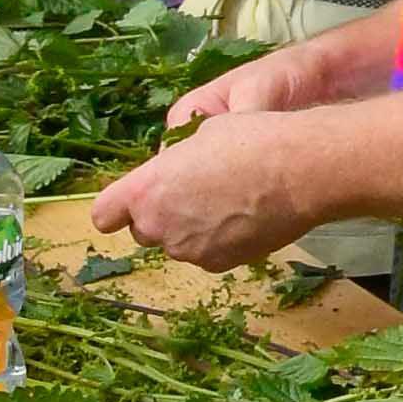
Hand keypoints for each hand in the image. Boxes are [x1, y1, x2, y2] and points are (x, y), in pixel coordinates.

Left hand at [86, 112, 328, 270]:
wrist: (298, 172)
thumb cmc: (250, 140)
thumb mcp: (201, 136)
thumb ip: (176, 166)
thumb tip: (179, 174)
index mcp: (146, 190)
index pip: (104, 215)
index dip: (117, 210)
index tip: (132, 203)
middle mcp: (159, 226)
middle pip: (145, 232)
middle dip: (162, 218)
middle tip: (195, 195)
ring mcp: (189, 250)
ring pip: (180, 245)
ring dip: (193, 231)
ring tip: (230, 205)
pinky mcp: (219, 264)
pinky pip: (209, 255)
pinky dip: (221, 242)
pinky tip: (246, 219)